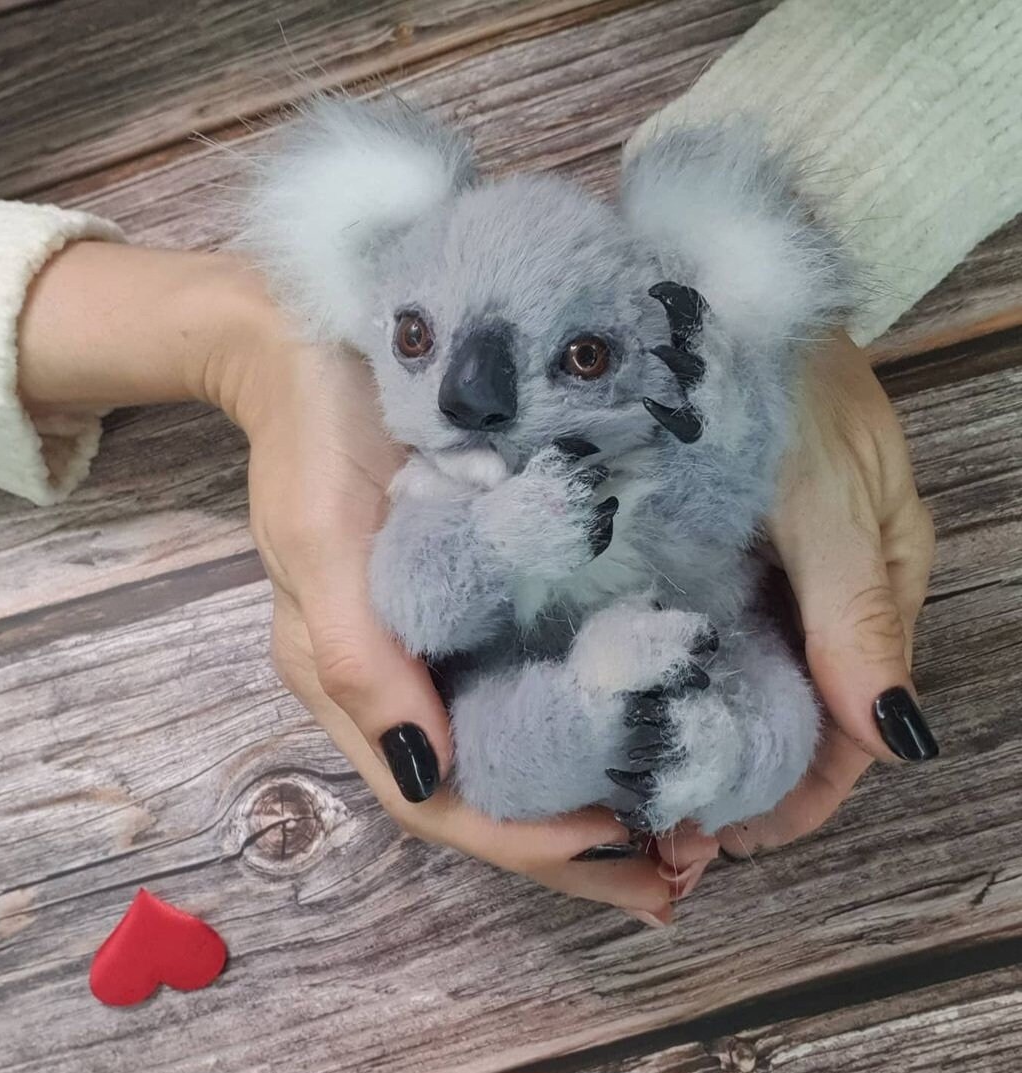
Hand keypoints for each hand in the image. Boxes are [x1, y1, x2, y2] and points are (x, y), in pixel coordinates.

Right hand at [236, 317, 674, 920]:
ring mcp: (451, 641)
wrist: (316, 343)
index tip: (617, 845)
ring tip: (688, 834)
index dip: (524, 839)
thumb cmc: (313, 440)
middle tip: (680, 878)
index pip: (441, 800)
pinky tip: (661, 730)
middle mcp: (410, 680)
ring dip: (598, 799)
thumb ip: (357, 658)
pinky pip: (542, 678)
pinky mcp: (489, 595)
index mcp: (359, 683)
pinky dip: (599, 722)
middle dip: (578, 849)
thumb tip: (427, 773)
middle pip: (492, 796)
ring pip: (524, 749)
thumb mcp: (318, 541)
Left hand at [663, 332, 935, 875]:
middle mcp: (816, 591)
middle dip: (732, 777)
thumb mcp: (833, 497)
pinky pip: (692, 630)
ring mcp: (758, 568)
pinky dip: (666, 677)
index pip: (846, 724)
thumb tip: (900, 737)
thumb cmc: (790, 379)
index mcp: (873, 589)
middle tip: (659, 829)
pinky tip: (620, 706)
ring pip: (738, 679)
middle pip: (786, 712)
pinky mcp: (701, 542)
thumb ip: (858, 612)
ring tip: (630, 786)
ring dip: (694, 736)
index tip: (725, 839)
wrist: (720, 286)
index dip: (794, 793)